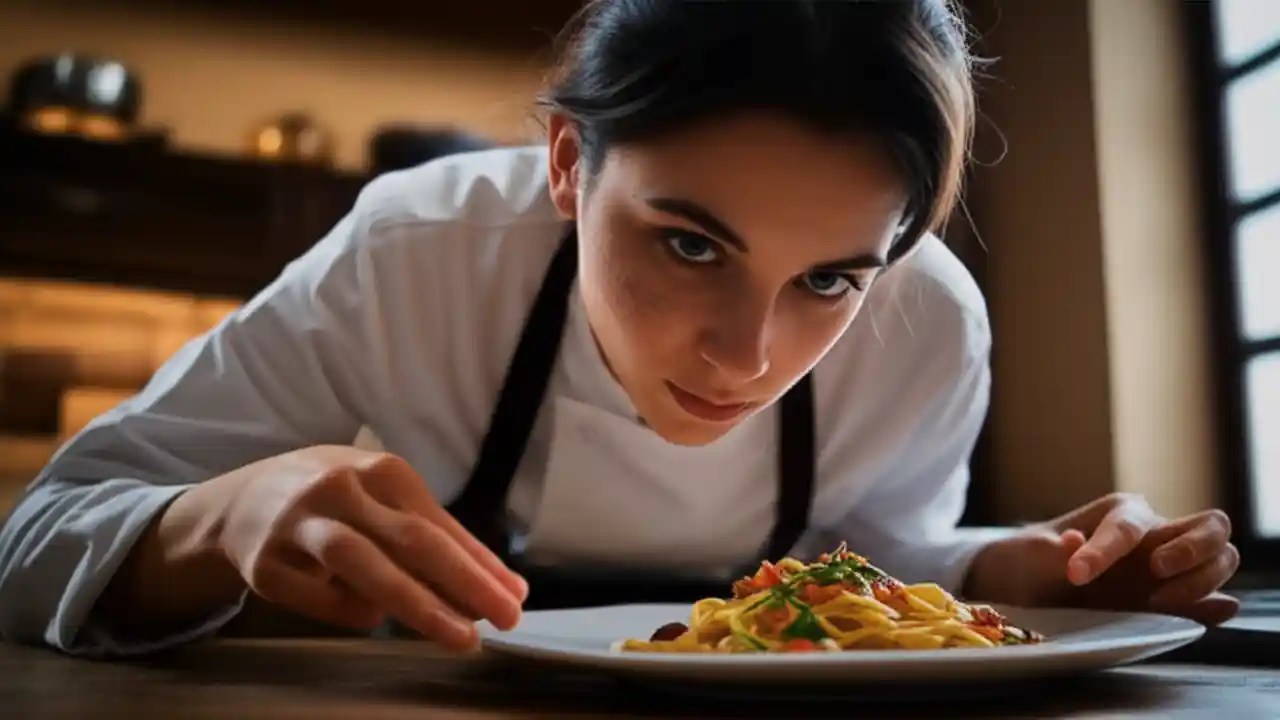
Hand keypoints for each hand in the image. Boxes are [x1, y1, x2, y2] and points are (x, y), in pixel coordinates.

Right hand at [211, 446, 527, 648]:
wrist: (243, 501)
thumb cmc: (338, 500)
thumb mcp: (385, 500)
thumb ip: (440, 540)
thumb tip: (506, 587)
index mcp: (380, 469)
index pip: (441, 523)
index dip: (481, 563)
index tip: (517, 597)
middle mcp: (339, 489)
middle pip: (411, 539)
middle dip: (463, 582)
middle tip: (505, 618)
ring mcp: (299, 525)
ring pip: (364, 565)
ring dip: (418, 604)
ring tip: (460, 637)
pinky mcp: (265, 565)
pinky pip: (319, 598)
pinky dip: (353, 612)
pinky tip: (377, 621)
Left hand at [964, 493, 1239, 624]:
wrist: (1028, 589)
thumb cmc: (1028, 561)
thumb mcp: (1029, 556)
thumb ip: (1049, 552)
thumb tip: (1073, 543)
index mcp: (1119, 512)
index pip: (1127, 526)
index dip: (1104, 551)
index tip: (1076, 574)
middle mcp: (1155, 533)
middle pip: (1211, 527)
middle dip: (1193, 549)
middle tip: (1157, 571)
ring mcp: (1171, 567)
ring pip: (1222, 558)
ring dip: (1202, 582)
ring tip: (1157, 604)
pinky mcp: (1175, 599)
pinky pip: (1212, 600)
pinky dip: (1216, 607)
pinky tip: (1211, 613)